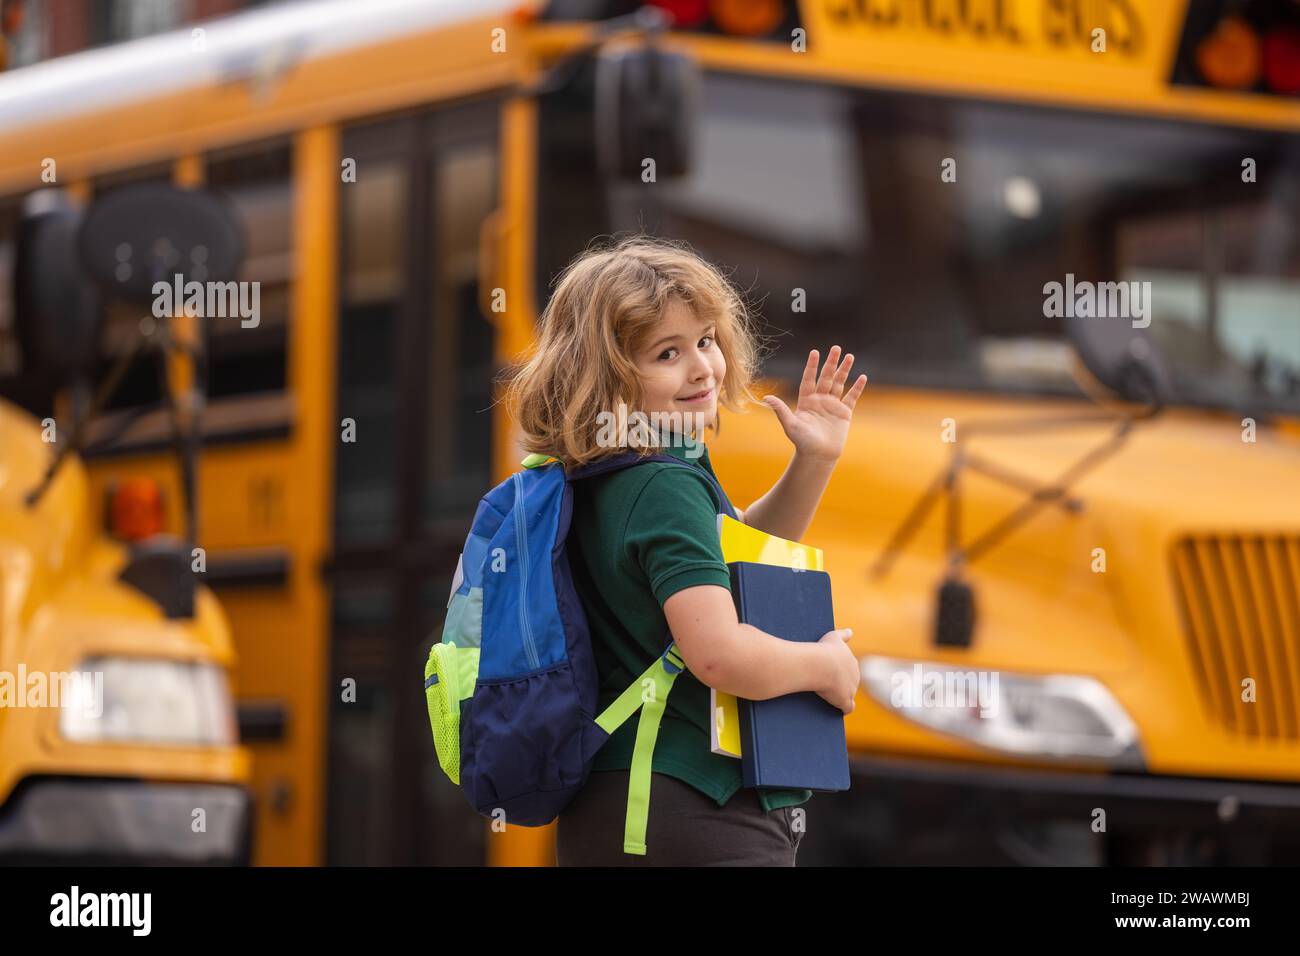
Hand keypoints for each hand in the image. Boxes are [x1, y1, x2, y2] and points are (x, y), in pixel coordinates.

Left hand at [761, 346, 867, 463]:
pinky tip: (862, 377)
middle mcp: (819, 400)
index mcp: (806, 400)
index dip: (812, 366)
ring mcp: (832, 405)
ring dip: (844, 370)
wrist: (818, 455)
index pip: (809, 379)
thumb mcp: (790, 424)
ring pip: (839, 383)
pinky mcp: (844, 413)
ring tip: (850, 356)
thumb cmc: (802, 441)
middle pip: (826, 377)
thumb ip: (780, 410)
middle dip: (831, 363)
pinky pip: (851, 397)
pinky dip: (857, 388)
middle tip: (836, 348)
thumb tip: (765, 398)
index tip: (815, 352)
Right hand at [815, 628, 859, 714]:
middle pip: (849, 683)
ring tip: (826, 698)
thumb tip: (851, 631)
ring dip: (840, 697)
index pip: (849, 670)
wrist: (820, 664)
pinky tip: (836, 709)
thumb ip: (844, 635)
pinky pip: (848, 708)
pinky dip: (843, 709)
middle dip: (840, 685)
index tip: (828, 674)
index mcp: (853, 662)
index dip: (839, 673)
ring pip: (848, 695)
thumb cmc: (823, 650)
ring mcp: (851, 689)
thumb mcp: (834, 637)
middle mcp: (855, 676)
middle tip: (823, 685)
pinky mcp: (845, 700)